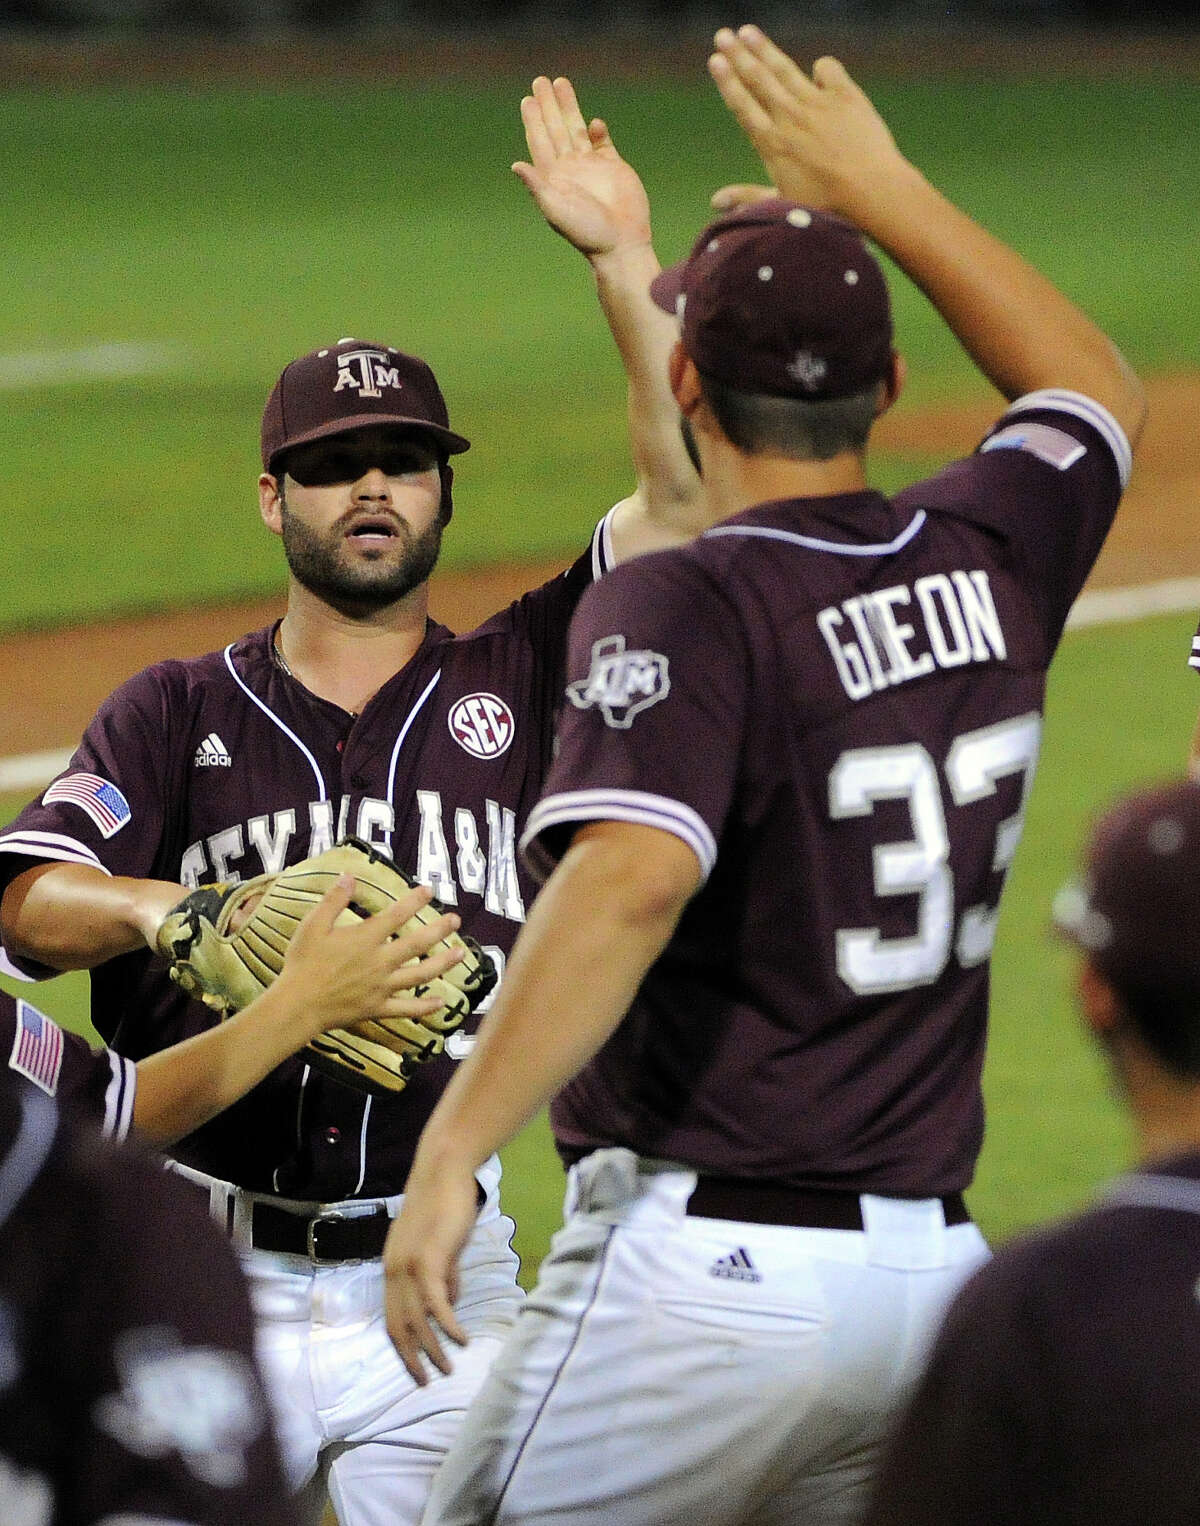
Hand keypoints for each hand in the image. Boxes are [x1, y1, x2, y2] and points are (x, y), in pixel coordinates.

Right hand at [272, 875, 465, 1040]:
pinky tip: (441, 1003)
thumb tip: (349, 876)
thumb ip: (333, 900)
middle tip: (456, 920)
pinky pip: (407, 1008)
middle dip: (439, 930)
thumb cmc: (302, 964)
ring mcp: (381, 986)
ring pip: (420, 975)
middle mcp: (379, 962)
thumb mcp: (312, 926)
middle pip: (417, 944)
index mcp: (365, 939)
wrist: (297, 1005)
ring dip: (443, 963)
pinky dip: (425, 1007)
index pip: (397, 915)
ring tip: (460, 953)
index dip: (415, 901)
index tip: (430, 890)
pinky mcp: (378, 1007)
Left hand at [383, 1162, 478, 1383]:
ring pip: (417, 1321)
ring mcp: (409, 1267)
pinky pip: (437, 1303)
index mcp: (392, 1270)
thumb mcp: (439, 1246)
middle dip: (413, 1360)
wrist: (443, 1170)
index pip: (392, 1319)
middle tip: (428, 1383)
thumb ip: (443, 1274)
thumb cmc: (444, 1204)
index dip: (404, 1348)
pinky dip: (449, 1324)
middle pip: (399, 1328)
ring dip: (433, 1349)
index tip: (418, 1370)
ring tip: (449, 1368)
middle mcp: (393, 1272)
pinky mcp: (428, 1259)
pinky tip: (462, 1338)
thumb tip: (449, 1303)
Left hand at [513, 75, 651, 258]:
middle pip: (555, 129)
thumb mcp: (556, 210)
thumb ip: (537, 186)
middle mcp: (570, 169)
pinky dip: (596, 131)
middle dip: (547, 106)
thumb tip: (516, 165)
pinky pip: (602, 142)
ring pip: (576, 130)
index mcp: (553, 178)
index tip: (527, 99)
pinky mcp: (613, 167)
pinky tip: (592, 122)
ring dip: (569, 107)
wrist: (621, 244)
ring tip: (561, 83)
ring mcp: (591, 167)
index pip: (540, 142)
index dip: (533, 121)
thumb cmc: (586, 232)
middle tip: (539, 80)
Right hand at [707, 27, 906, 216]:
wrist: (871, 191)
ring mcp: (818, 103)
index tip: (714, 61)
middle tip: (722, 35)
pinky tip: (819, 71)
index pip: (743, 105)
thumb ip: (748, 197)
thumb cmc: (827, 208)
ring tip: (748, 31)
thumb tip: (715, 201)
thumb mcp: (782, 205)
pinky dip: (822, 69)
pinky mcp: (846, 96)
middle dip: (737, 55)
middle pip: (758, 79)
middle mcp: (790, 118)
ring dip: (764, 48)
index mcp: (772, 143)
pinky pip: (828, 70)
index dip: (727, 82)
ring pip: (784, 69)